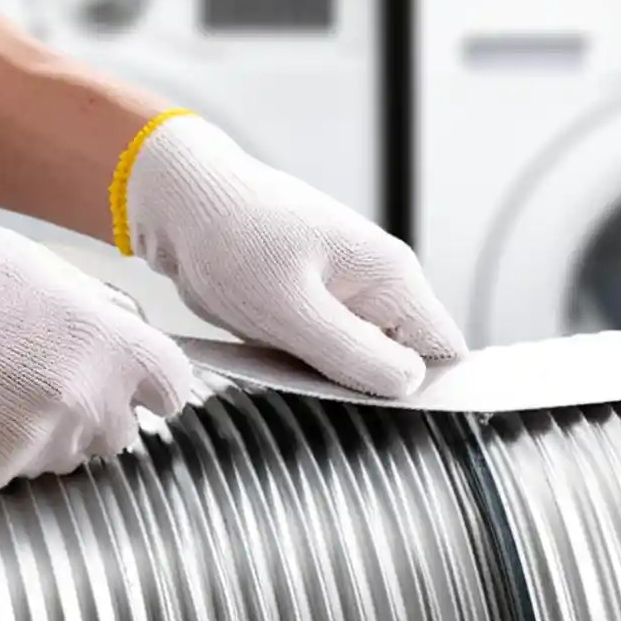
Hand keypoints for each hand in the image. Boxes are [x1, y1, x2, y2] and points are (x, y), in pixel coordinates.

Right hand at [0, 198, 191, 489]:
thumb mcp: (47, 269)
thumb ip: (98, 313)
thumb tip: (127, 331)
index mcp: (110, 345)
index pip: (174, 388)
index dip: (154, 385)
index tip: (136, 382)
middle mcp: (85, 402)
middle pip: (120, 433)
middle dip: (96, 412)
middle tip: (48, 378)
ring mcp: (38, 443)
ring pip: (65, 454)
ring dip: (45, 430)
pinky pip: (12, 468)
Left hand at [116, 114, 467, 397]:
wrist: (176, 200)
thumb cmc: (231, 238)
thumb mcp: (291, 309)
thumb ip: (354, 352)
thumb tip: (410, 384)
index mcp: (389, 275)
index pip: (443, 348)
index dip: (429, 390)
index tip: (392, 419)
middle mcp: (374, 285)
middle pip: (402, 361)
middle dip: (371, 389)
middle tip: (323, 396)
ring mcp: (342, 295)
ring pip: (359, 362)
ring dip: (331, 380)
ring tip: (288, 372)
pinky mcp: (310, 306)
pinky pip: (324, 352)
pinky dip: (303, 367)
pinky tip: (272, 362)